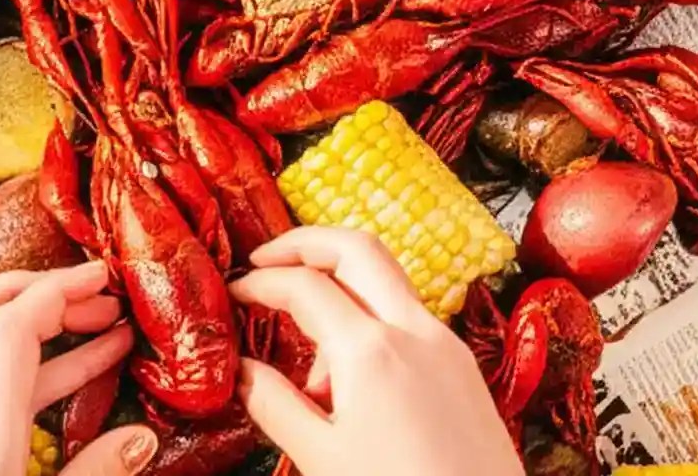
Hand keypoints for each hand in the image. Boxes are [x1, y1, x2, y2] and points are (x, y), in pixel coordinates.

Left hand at [0, 261, 158, 475]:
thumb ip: (94, 475)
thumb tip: (139, 436)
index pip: (12, 322)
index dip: (60, 288)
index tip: (106, 276)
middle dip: (34, 292)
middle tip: (99, 299)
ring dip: (35, 337)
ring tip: (106, 339)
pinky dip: (23, 382)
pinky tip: (70, 398)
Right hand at [229, 227, 522, 475]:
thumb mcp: (321, 458)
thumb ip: (273, 404)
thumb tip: (242, 370)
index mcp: (370, 350)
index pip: (303, 284)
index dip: (260, 280)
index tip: (235, 291)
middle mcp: (414, 330)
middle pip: (356, 247)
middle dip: (305, 243)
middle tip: (267, 260)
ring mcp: (446, 343)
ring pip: (387, 277)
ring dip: (340, 282)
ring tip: (307, 347)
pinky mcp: (463, 365)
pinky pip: (408, 316)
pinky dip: (371, 317)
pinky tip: (351, 373)